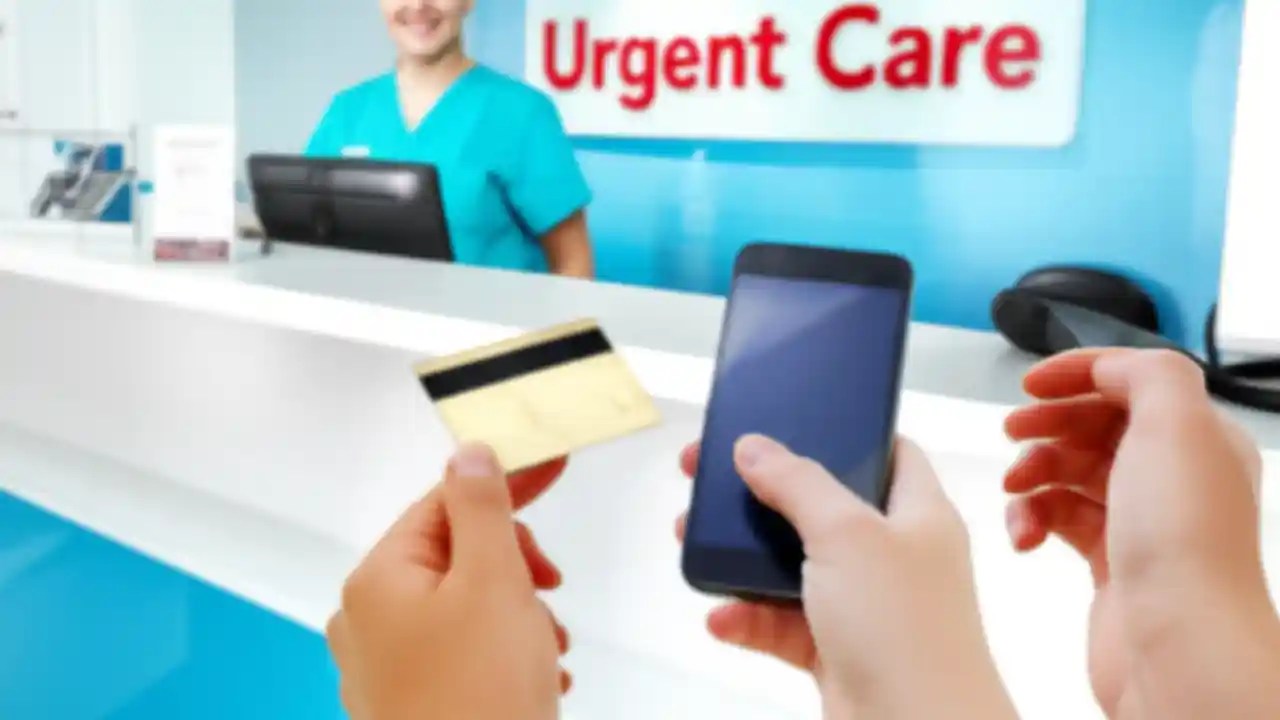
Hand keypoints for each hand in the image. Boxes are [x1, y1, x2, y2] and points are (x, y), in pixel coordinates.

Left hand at [328, 445, 570, 719]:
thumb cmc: (481, 696)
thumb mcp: (492, 581)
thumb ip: (482, 508)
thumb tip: (468, 453)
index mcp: (379, 579)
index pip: (445, 502)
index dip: (505, 483)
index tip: (554, 467)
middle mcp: (367, 619)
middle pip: (454, 555)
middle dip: (513, 568)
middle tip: (550, 591)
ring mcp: (383, 667)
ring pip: (463, 606)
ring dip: (516, 614)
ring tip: (547, 650)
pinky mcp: (408, 703)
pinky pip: (459, 651)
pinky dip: (503, 652)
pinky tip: (538, 677)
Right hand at [677, 435, 1015, 719]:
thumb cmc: (907, 632)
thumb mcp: (848, 535)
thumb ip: (798, 483)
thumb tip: (756, 448)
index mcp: (918, 514)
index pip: (889, 453)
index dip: (846, 432)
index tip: (792, 418)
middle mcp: (894, 556)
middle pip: (820, 508)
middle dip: (763, 496)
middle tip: (710, 476)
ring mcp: (865, 607)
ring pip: (792, 567)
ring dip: (742, 559)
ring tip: (694, 540)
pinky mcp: (836, 652)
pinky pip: (781, 624)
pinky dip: (747, 618)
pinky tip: (721, 615)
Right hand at [1005, 349, 1279, 718]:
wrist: (1180, 644)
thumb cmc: (1184, 544)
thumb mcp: (1176, 423)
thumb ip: (1145, 371)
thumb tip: (1106, 368)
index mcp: (1199, 435)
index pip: (1131, 381)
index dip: (1077, 374)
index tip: (1031, 385)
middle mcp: (1174, 475)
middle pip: (1093, 424)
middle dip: (1046, 425)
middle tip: (1013, 432)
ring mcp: (1142, 520)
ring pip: (1069, 473)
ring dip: (1032, 474)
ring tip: (1015, 490)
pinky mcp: (1112, 561)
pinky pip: (1058, 520)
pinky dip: (1033, 519)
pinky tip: (1025, 534)